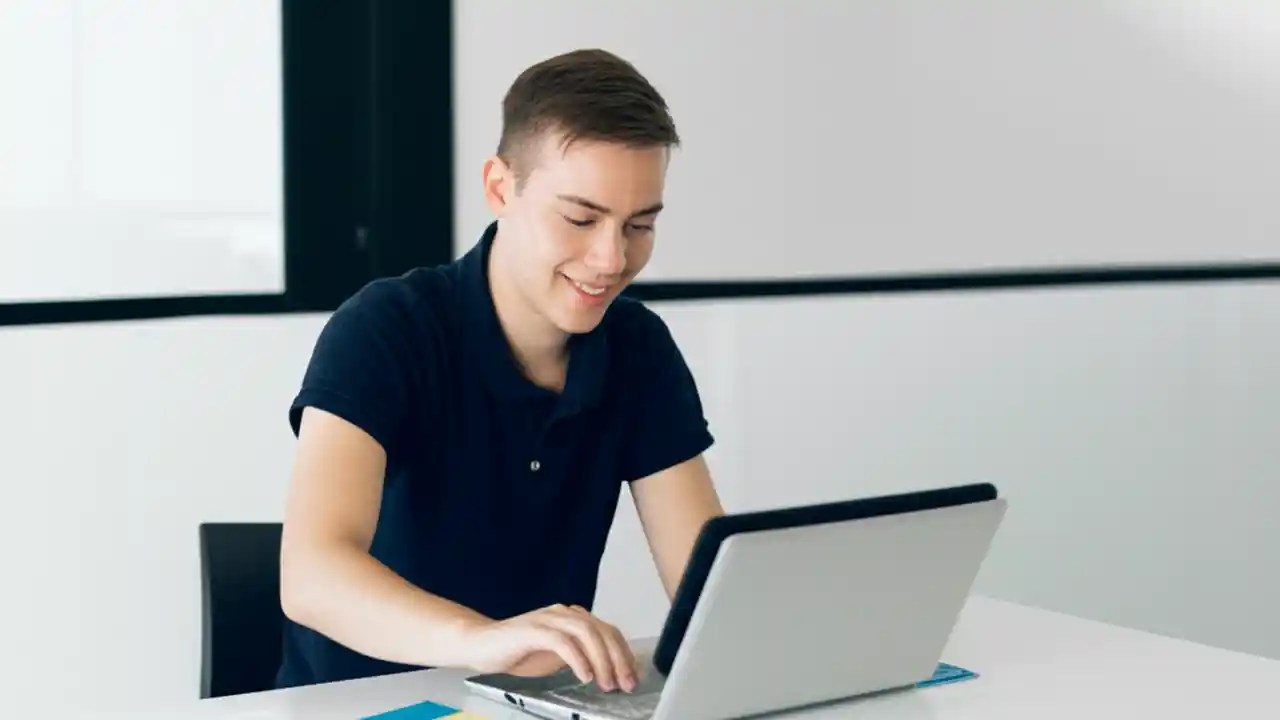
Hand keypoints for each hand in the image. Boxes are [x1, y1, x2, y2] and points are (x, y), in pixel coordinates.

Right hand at [459, 603, 638, 691]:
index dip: (624, 654)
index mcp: (571, 618)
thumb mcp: (557, 656)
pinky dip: (577, 659)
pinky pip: (562, 642)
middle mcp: (563, 613)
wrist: (480, 644)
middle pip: (602, 630)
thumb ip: (581, 657)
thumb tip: (609, 671)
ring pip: (586, 633)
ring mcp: (547, 619)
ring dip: (601, 660)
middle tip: (626, 683)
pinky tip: (584, 676)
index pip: (608, 630)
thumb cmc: (517, 651)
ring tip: (606, 683)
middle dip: (618, 659)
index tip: (632, 676)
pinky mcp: (532, 629)